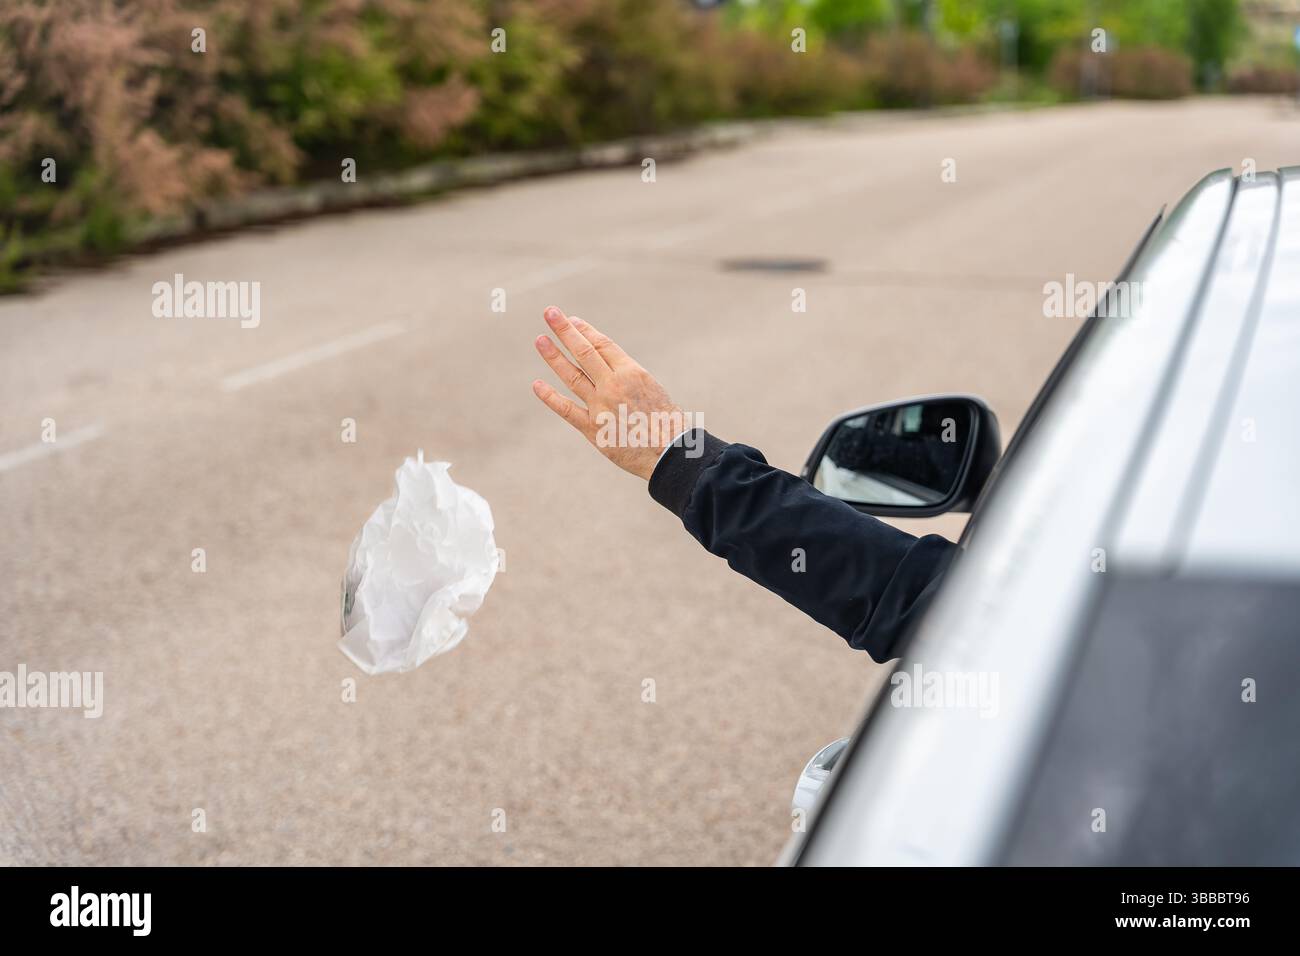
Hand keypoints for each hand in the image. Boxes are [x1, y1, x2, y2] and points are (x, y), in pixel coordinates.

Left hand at [532, 305, 687, 480]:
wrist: (670, 453)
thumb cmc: (667, 423)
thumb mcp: (652, 389)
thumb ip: (629, 378)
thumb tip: (610, 370)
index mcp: (632, 372)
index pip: (602, 345)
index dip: (585, 330)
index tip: (572, 320)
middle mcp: (614, 385)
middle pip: (585, 351)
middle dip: (565, 330)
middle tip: (550, 312)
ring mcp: (601, 406)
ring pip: (573, 375)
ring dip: (554, 357)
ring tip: (540, 340)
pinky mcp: (592, 429)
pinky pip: (566, 409)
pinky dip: (550, 397)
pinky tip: (537, 385)